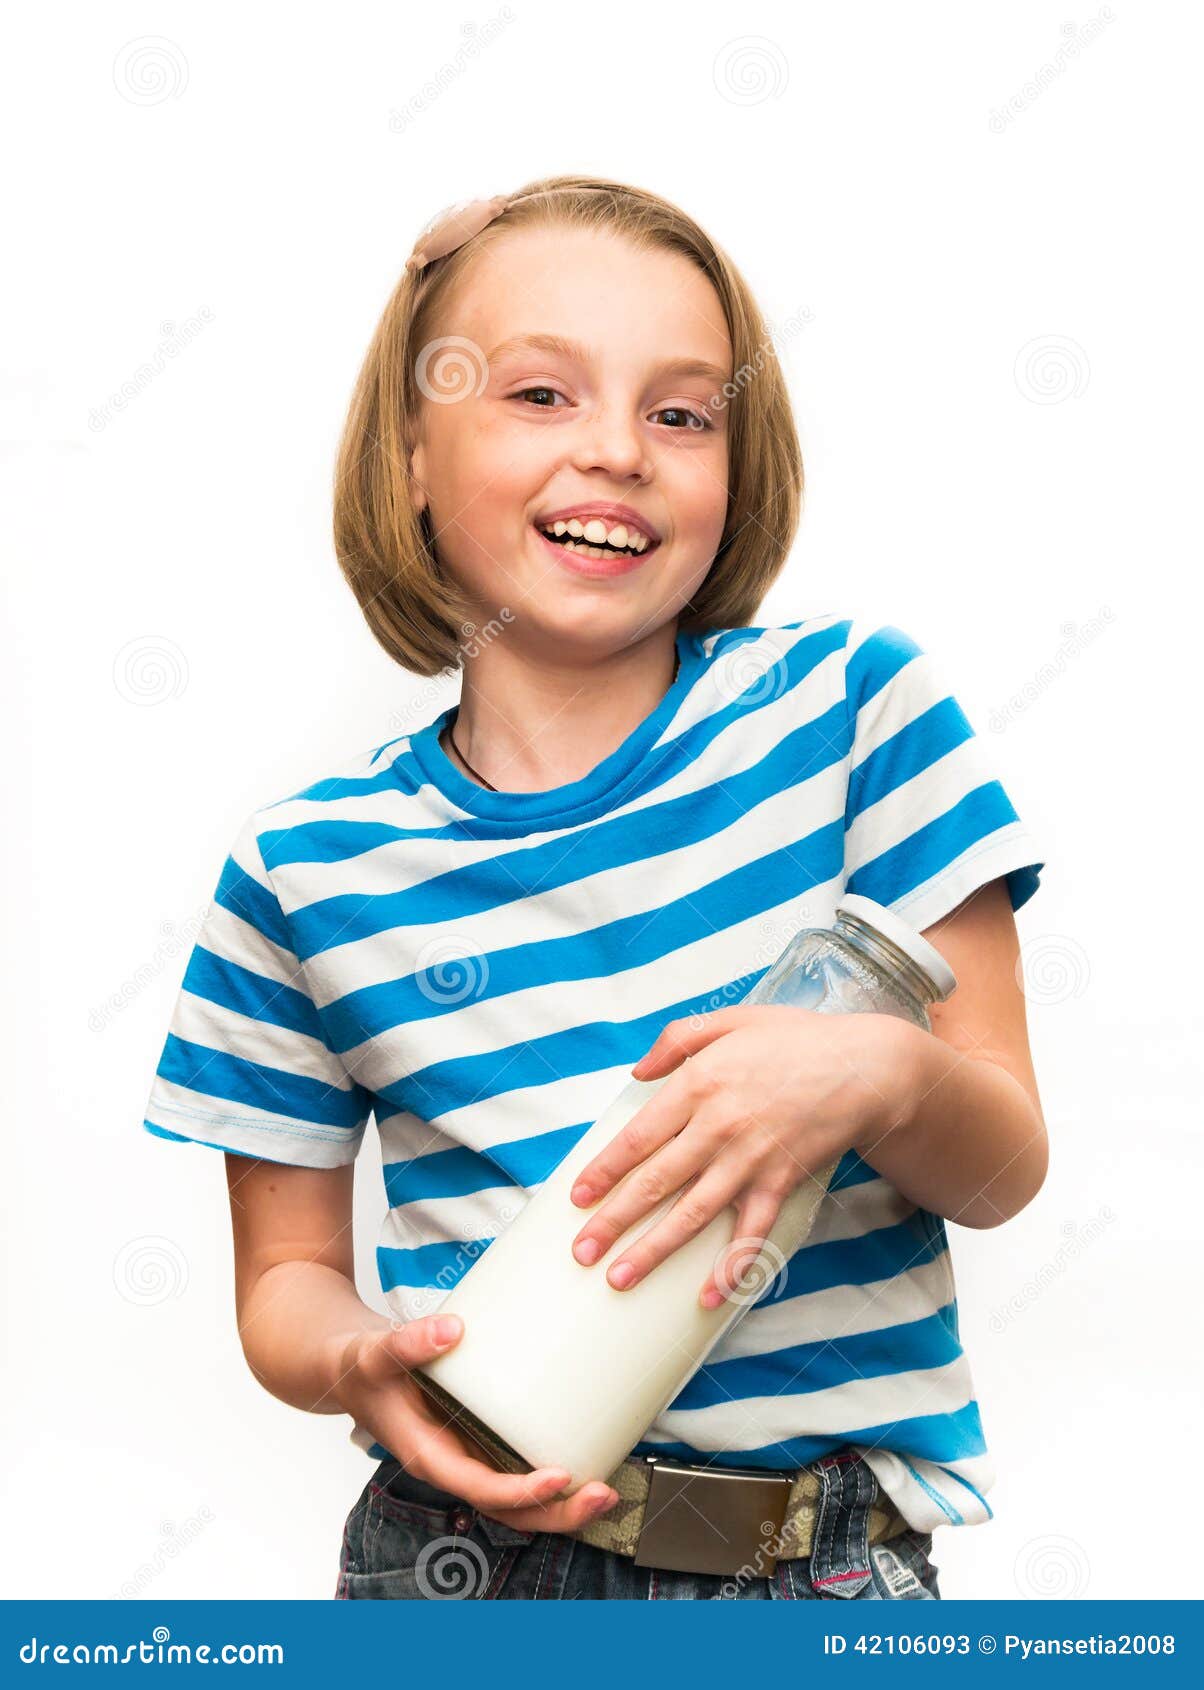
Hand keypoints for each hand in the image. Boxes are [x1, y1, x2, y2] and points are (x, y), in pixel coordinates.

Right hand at [331, 1314, 620, 1534]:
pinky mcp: (482, 1442)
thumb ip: (410, 1343)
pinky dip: (553, 1478)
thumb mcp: (376, 1353)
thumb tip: (452, 1330)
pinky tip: (588, 1460)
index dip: (520, 1491)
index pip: (480, 1488)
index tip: (557, 1478)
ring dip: (563, 1505)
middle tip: (602, 1496)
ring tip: (607, 1492)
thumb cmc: (363, 1368)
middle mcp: (455, 1465)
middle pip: (510, 1510)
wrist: (353, 1369)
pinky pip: (519, 1470)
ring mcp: (470, 1458)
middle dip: (557, 1513)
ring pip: (520, 1501)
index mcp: (430, 1456)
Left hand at [568, 1005, 916, 1305]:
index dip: (604, 1170)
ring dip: (653, 1250)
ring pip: (691, 1214)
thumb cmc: (794, 1039)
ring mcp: (750, 1160)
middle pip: (655, 1182)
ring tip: (619, 1278)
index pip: (638, 1137)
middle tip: (581, 1252)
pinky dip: (730, 1267)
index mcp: (698, 1085)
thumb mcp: (729, 1020)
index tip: (577, 1198)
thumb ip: (676, 1039)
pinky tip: (707, 1296)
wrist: (864, 1066)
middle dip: (613, 1221)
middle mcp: (718, 1127)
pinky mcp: (780, 1182)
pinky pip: (751, 1233)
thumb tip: (637, 1072)